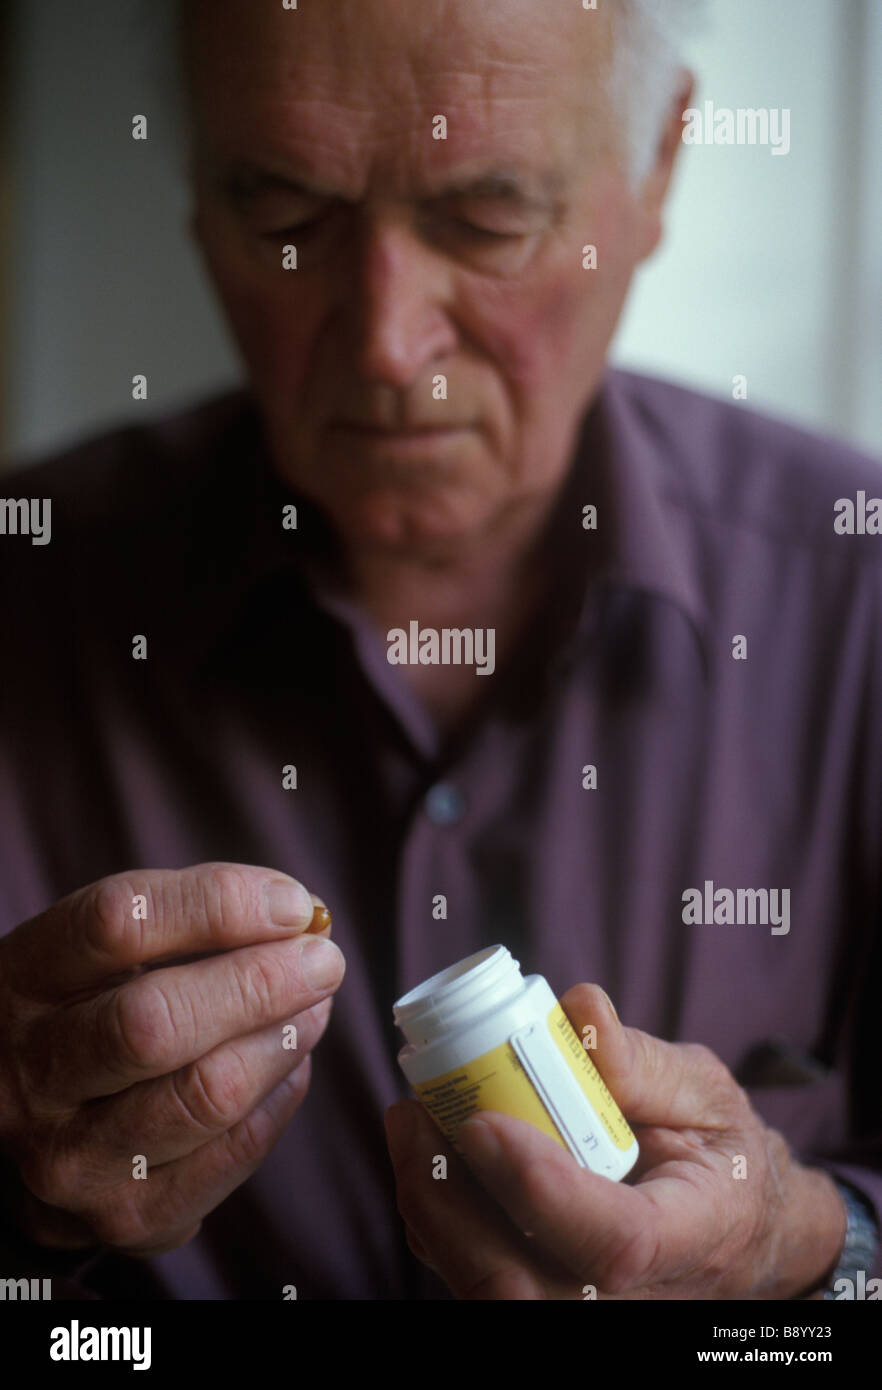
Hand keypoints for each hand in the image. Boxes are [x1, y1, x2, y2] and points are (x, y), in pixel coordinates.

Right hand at [0, 862, 343, 1256]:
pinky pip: (234, 1152)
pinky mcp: (126, 1217)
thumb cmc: (92, 1010)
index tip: (292, 905)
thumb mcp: (107, 953)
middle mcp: (31, 1073)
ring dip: (283, 1039)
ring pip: (206, 1094)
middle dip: (262, 983)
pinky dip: (281, 1097)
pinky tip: (290, 1063)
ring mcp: (71, 1157)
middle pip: (157, 1022)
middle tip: (325, 960)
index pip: (117, 924)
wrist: (35, 1124)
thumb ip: (194, 916)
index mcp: (22, 980)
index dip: (218, 905)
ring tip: (316, 1006)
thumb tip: (301, 913)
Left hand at [385, 984, 846, 1299]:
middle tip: (414, 1111)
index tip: (482, 1121)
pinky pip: (472, 1277)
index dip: (541, 1189)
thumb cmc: (717, 1153)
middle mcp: (632, 1297)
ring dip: (430, 1205)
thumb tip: (579, 1010)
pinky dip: (435, 1217)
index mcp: (693, 1236)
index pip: (615, 1242)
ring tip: (412, 1121)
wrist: (730, 1227)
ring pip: (485, 1290)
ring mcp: (580, 1309)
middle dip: (449, 1201)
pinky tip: (427, 1153)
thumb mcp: (707, 1094)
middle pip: (522, 1286)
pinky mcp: (540, 1298)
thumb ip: (645, 1061)